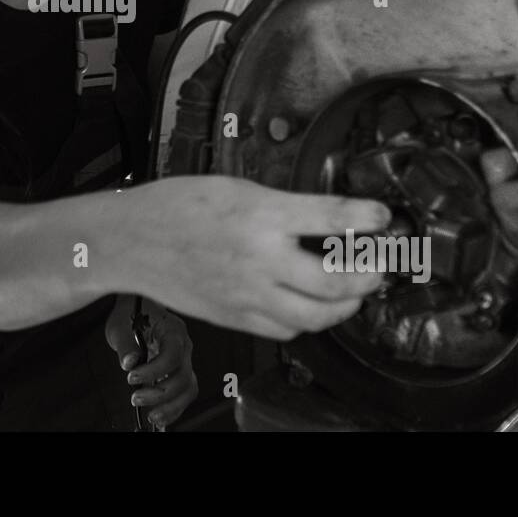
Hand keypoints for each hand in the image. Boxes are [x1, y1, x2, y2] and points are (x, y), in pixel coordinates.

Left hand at [106, 296, 196, 429]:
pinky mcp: (181, 370)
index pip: (172, 355)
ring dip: (171, 406)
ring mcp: (185, 359)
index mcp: (172, 329)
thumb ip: (126, 345)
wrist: (138, 307)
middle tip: (135, 398)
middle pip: (183, 376)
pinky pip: (185, 393)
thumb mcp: (121, 325)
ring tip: (152, 416)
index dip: (153, 371)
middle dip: (159, 393)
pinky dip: (175, 407)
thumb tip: (129, 363)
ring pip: (189, 388)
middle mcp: (184, 345)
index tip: (131, 377)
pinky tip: (160, 416)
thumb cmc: (131, 313)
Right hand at [123, 175, 391, 340]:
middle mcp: (259, 258)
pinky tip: (310, 305)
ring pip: (318, 315)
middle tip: (379, 265)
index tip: (384, 218)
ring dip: (346, 304)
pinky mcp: (237, 317)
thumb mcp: (237, 187)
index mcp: (260, 215)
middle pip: (337, 281)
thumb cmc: (177, 207)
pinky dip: (309, 320)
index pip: (331, 217)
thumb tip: (327, 217)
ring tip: (352, 290)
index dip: (368, 218)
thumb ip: (282, 205)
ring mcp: (249, 294)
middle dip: (370, 275)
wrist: (133, 241)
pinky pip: (288, 329)